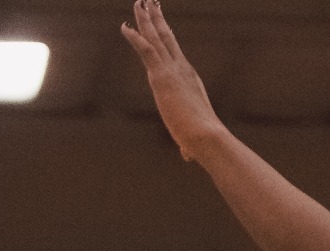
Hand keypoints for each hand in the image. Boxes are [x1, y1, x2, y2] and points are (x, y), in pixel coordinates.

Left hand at [121, 0, 226, 161]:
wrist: (206, 135)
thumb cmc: (202, 140)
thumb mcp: (191, 138)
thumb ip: (187, 144)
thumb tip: (189, 157)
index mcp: (188, 77)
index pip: (174, 52)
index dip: (166, 36)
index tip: (160, 23)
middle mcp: (181, 68)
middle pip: (166, 37)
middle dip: (157, 19)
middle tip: (149, 2)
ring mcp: (172, 70)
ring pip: (156, 37)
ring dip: (145, 19)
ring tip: (139, 2)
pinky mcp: (161, 76)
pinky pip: (145, 50)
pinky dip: (134, 37)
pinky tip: (123, 27)